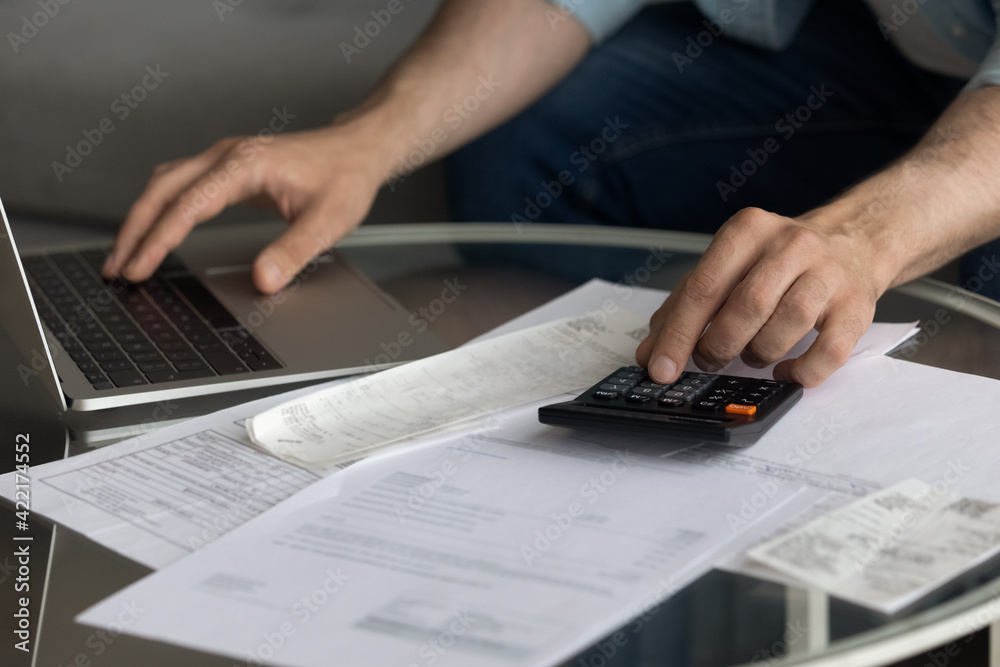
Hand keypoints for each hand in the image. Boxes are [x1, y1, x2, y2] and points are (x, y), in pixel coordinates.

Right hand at [101, 125, 385, 292]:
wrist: (358, 150)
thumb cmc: (346, 179)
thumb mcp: (328, 222)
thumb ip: (293, 252)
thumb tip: (262, 281)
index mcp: (245, 165)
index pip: (187, 205)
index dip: (158, 240)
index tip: (139, 268)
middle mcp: (227, 156)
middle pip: (161, 190)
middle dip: (134, 231)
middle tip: (116, 269)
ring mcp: (225, 158)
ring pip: (165, 184)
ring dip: (142, 217)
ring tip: (125, 256)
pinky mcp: (229, 167)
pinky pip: (181, 184)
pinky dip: (160, 208)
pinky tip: (154, 229)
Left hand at [635, 207, 889, 387]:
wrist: (853, 242)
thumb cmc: (777, 262)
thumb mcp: (727, 268)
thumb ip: (684, 306)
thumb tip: (650, 353)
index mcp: (748, 230)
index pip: (704, 287)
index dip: (678, 334)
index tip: (661, 368)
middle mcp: (791, 244)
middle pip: (745, 306)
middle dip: (717, 346)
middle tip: (709, 360)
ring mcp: (829, 273)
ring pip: (786, 327)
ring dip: (757, 354)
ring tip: (750, 355)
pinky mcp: (857, 305)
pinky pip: (829, 351)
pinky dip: (801, 371)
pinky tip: (785, 371)